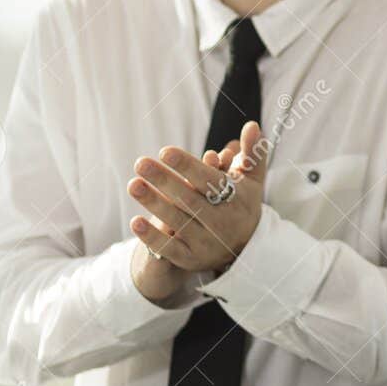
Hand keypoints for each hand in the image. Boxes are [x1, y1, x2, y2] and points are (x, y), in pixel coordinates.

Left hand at [126, 120, 267, 275]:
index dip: (188, 166)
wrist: (244, 248)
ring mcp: (207, 243)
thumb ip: (252, 153)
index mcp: (238, 200)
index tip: (165, 152)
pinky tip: (136, 221)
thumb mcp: (251, 180)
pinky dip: (152, 237)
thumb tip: (252, 126)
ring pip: (178, 222)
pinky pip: (169, 249)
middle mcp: (224, 223)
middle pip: (190, 200)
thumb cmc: (242, 204)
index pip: (210, 181)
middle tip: (141, 163)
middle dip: (164, 181)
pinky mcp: (191, 260)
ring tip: (133, 184)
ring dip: (153, 203)